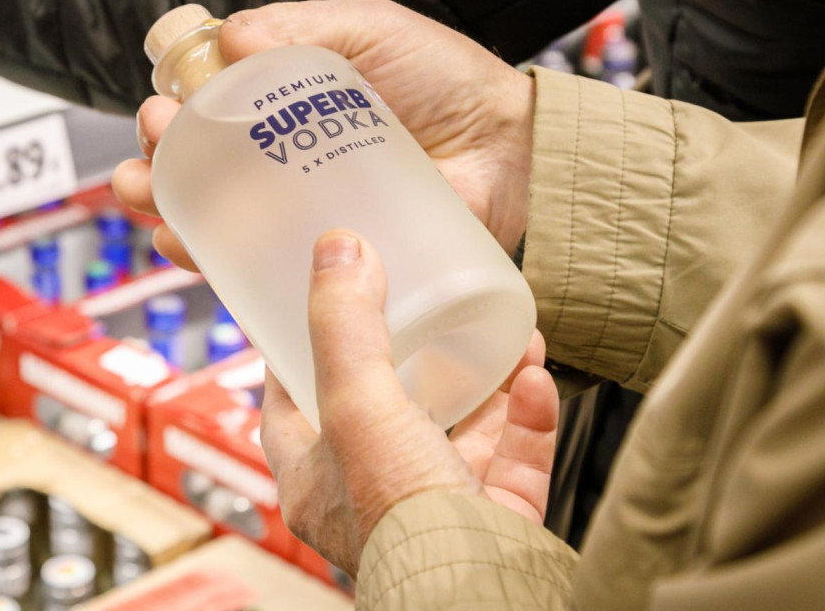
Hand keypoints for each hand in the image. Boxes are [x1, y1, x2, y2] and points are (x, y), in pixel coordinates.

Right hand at [113, 0, 535, 267]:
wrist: (513, 146)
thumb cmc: (446, 79)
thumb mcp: (369, 31)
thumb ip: (301, 28)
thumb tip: (228, 37)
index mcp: (286, 104)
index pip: (209, 110)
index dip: (172, 111)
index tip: (157, 108)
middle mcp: (286, 161)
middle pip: (200, 167)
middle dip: (155, 163)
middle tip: (150, 153)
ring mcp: (305, 214)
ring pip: (217, 221)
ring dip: (167, 211)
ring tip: (150, 198)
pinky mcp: (329, 259)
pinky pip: (263, 269)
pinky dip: (216, 265)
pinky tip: (187, 249)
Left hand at [261, 230, 558, 576]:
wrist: (487, 593)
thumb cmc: (405, 518)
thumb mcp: (359, 405)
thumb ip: (346, 326)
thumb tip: (334, 247)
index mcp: (316, 481)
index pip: (291, 404)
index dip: (299, 349)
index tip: (319, 302)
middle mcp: (373, 499)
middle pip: (386, 411)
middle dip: (415, 353)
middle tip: (426, 301)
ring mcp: (439, 511)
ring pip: (460, 430)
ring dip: (484, 377)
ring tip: (503, 328)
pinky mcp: (498, 521)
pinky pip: (514, 458)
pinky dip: (525, 415)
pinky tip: (533, 373)